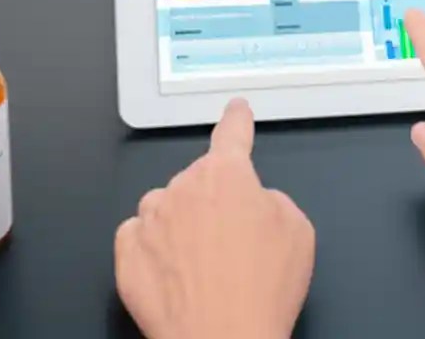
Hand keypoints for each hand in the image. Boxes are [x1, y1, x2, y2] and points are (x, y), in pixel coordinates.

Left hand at [115, 99, 314, 338]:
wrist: (222, 338)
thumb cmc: (263, 290)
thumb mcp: (298, 232)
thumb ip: (272, 201)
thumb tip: (253, 203)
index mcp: (227, 176)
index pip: (232, 135)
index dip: (236, 120)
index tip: (235, 109)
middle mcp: (183, 188)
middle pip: (200, 183)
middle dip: (216, 206)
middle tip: (237, 247)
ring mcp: (150, 220)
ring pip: (167, 208)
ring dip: (183, 226)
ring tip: (205, 267)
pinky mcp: (126, 254)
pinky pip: (139, 236)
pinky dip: (155, 249)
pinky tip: (176, 275)